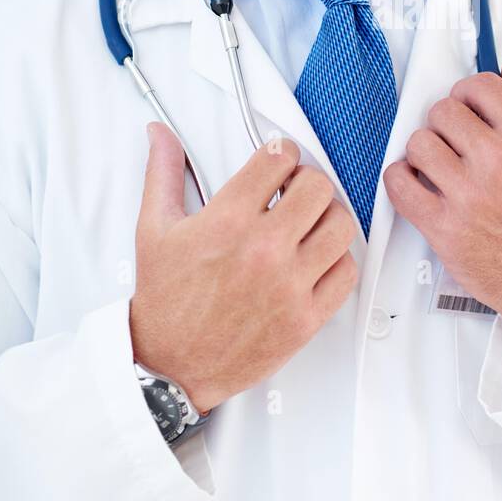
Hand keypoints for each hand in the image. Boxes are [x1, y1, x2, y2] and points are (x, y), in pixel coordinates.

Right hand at [130, 124, 357, 413]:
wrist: (169, 366)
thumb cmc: (165, 300)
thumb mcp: (154, 229)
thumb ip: (162, 173)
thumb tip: (159, 135)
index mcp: (228, 221)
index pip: (279, 159)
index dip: (280, 155)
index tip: (278, 163)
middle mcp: (263, 250)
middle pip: (318, 187)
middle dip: (306, 183)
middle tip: (294, 194)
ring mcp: (289, 285)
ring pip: (341, 226)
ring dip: (328, 219)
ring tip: (309, 226)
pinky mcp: (306, 318)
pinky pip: (346, 273)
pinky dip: (337, 262)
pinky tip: (316, 261)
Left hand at [383, 53, 501, 375]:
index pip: (480, 86)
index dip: (468, 95)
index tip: (468, 108)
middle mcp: (500, 161)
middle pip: (443, 111)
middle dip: (444, 124)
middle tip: (453, 143)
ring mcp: (470, 194)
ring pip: (418, 143)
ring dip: (422, 153)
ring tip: (437, 167)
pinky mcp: (444, 227)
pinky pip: (399, 184)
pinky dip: (400, 181)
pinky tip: (416, 185)